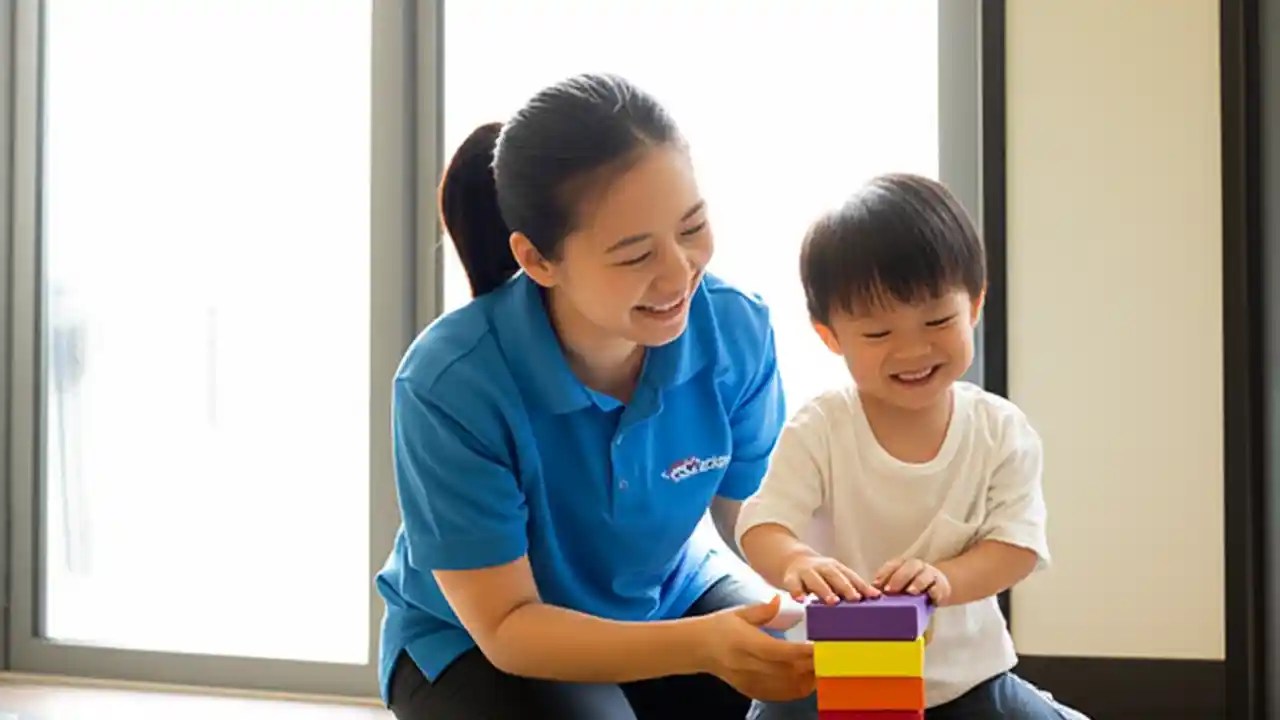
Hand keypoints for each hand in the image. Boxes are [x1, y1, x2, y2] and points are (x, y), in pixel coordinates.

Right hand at [694, 596, 815, 701]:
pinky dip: (794, 690)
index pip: (780, 651)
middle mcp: (747, 665)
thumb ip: (763, 609)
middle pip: (786, 671)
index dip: (802, 652)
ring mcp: (748, 680)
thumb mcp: (739, 613)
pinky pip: (777, 695)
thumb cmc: (720, 627)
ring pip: (785, 686)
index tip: (819, 647)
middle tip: (828, 658)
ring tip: (821, 670)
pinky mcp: (749, 690)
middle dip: (810, 666)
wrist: (697, 648)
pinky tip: (806, 682)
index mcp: (746, 643)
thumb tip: (780, 600)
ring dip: (806, 680)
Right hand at [782, 553, 880, 603]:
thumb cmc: (820, 573)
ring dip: (825, 590)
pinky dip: (797, 592)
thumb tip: (874, 599)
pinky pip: (793, 585)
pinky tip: (800, 600)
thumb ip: (851, 587)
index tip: (874, 596)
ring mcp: (806, 572)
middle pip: (835, 576)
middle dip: (846, 587)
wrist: (792, 560)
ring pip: (816, 580)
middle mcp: (822, 568)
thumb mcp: (835, 576)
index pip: (851, 577)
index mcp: (836, 568)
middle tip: (855, 598)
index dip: (863, 586)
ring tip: (832, 601)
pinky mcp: (791, 578)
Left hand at [872, 557, 951, 604]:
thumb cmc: (911, 587)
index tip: (876, 584)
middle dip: (899, 577)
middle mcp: (918, 567)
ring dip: (917, 583)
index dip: (885, 572)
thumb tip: (870, 595)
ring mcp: (931, 576)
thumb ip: (886, 587)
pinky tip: (929, 597)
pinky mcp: (942, 588)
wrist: (937, 588)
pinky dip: (934, 592)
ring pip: (925, 575)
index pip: (894, 564)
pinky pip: (939, 588)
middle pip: (910, 566)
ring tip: (910, 592)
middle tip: (890, 590)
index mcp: (904, 565)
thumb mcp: (898, 586)